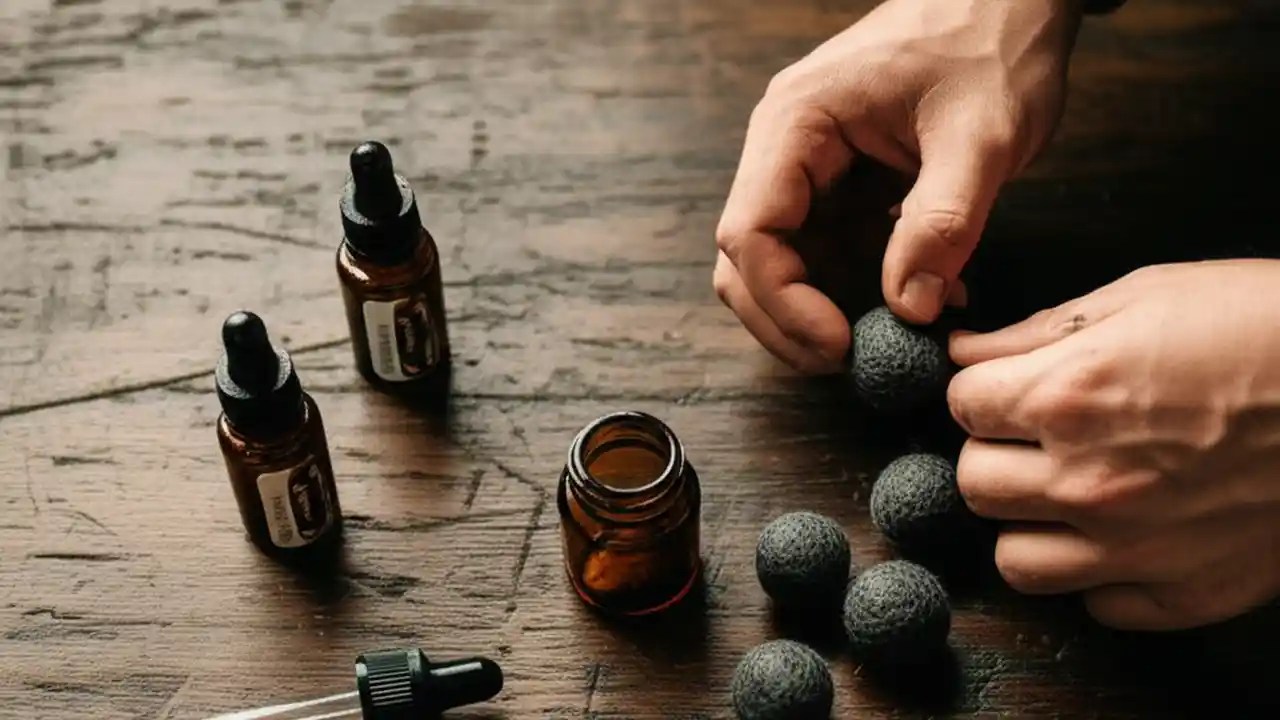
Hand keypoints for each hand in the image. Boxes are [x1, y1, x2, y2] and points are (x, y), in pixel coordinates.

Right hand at [714, 0, 1081, 372]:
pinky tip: (924, 294)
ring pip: (784, 264)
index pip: (748, 233)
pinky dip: (864, 288)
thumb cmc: (991, 43)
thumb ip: (943, 223)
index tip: (841, 345)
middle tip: (852, 362)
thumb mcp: (982, 136)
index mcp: (795, 124)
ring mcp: (810, 167)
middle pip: (748, 259)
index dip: (784, 302)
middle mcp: (785, 148)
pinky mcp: (841, 184)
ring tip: (904, 330)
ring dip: (830, 309)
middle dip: (791, 320)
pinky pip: (831, 252)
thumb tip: (909, 309)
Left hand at [948, 260, 1279, 629]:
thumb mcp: (1145, 295)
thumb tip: (965, 349)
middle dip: (993, 454)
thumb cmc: (1264, 325)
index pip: (961, 406)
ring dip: (1029, 525)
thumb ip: (1038, 331)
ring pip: (1015, 561)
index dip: (983, 391)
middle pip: (974, 483)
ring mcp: (1135, 548)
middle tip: (1034, 439)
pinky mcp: (1185, 593)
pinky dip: (1100, 576)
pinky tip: (1127, 535)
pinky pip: (1096, 604)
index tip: (1007, 387)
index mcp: (1068, 397)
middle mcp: (1087, 481)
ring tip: (1067, 494)